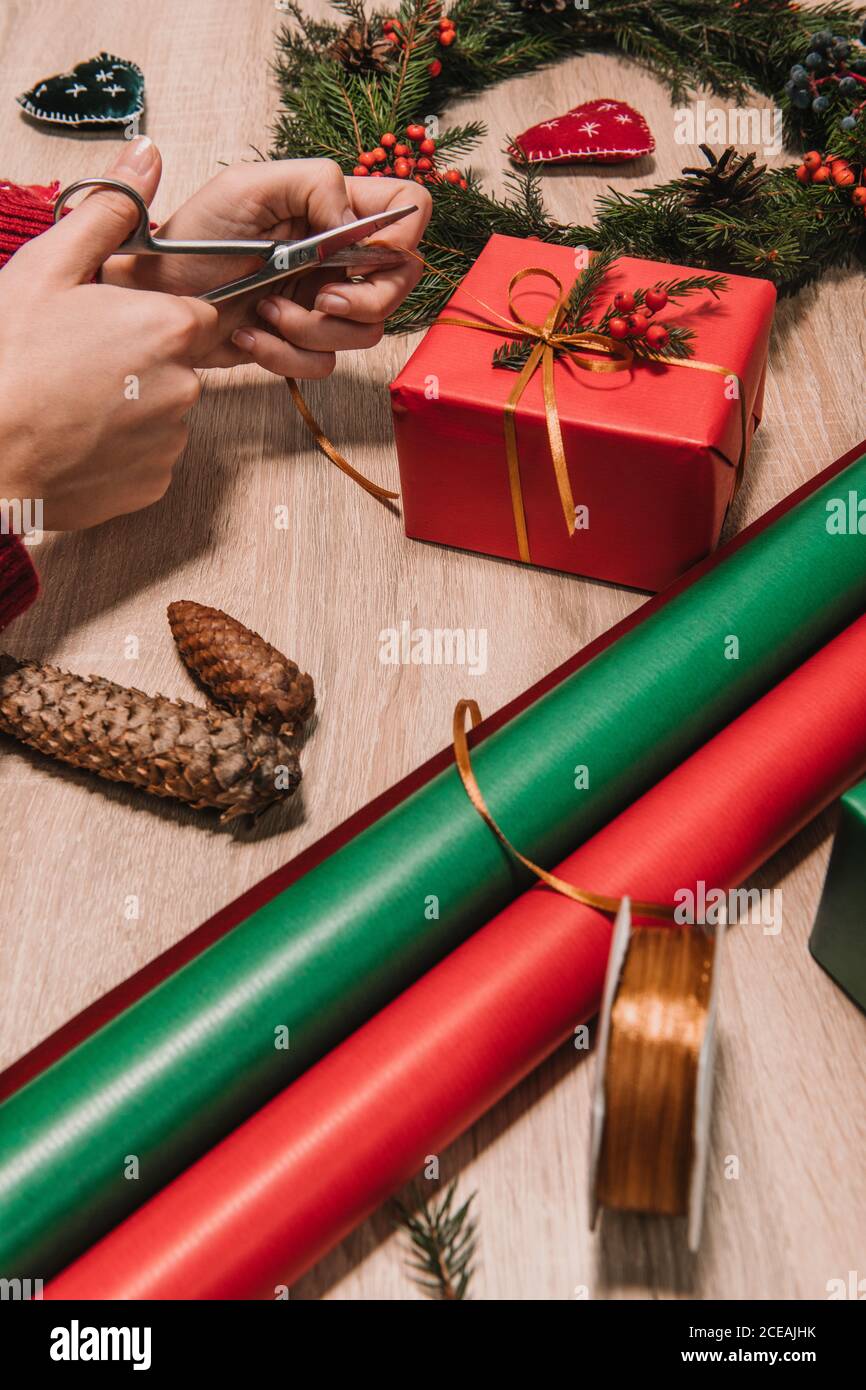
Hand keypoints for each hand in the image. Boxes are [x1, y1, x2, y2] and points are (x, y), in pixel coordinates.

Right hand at [0, 139, 221, 529]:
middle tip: (77, 362)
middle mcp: (184, 386)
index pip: (192, 314)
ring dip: (129, 404)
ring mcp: (171, 440)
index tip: (112, 323)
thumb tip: (148, 157)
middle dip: (137, 359)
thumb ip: (107, 212)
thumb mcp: (47, 269)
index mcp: (167, 328)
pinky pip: (148, 455)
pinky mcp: (154, 483)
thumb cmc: (9, 363)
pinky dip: (120, 448)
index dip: (149, 316)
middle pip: (176, 362)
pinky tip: (77, 436)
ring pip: (162, 410)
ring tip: (72, 401)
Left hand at [103, 153, 431, 377]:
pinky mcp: (301, 343)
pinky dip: (284, 355)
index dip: (402, 234)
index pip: (409, 207)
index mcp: (334, 208)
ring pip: (366, 332)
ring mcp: (323, 302)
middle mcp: (338, 255)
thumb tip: (350, 220)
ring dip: (312, 328)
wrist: (156, 297)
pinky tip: (251, 334)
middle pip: (401, 282)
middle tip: (321, 298)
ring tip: (265, 309)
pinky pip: (324, 364)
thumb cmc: (192, 237)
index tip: (365, 252)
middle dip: (364, 299)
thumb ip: (313, 183)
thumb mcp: (247, 187)